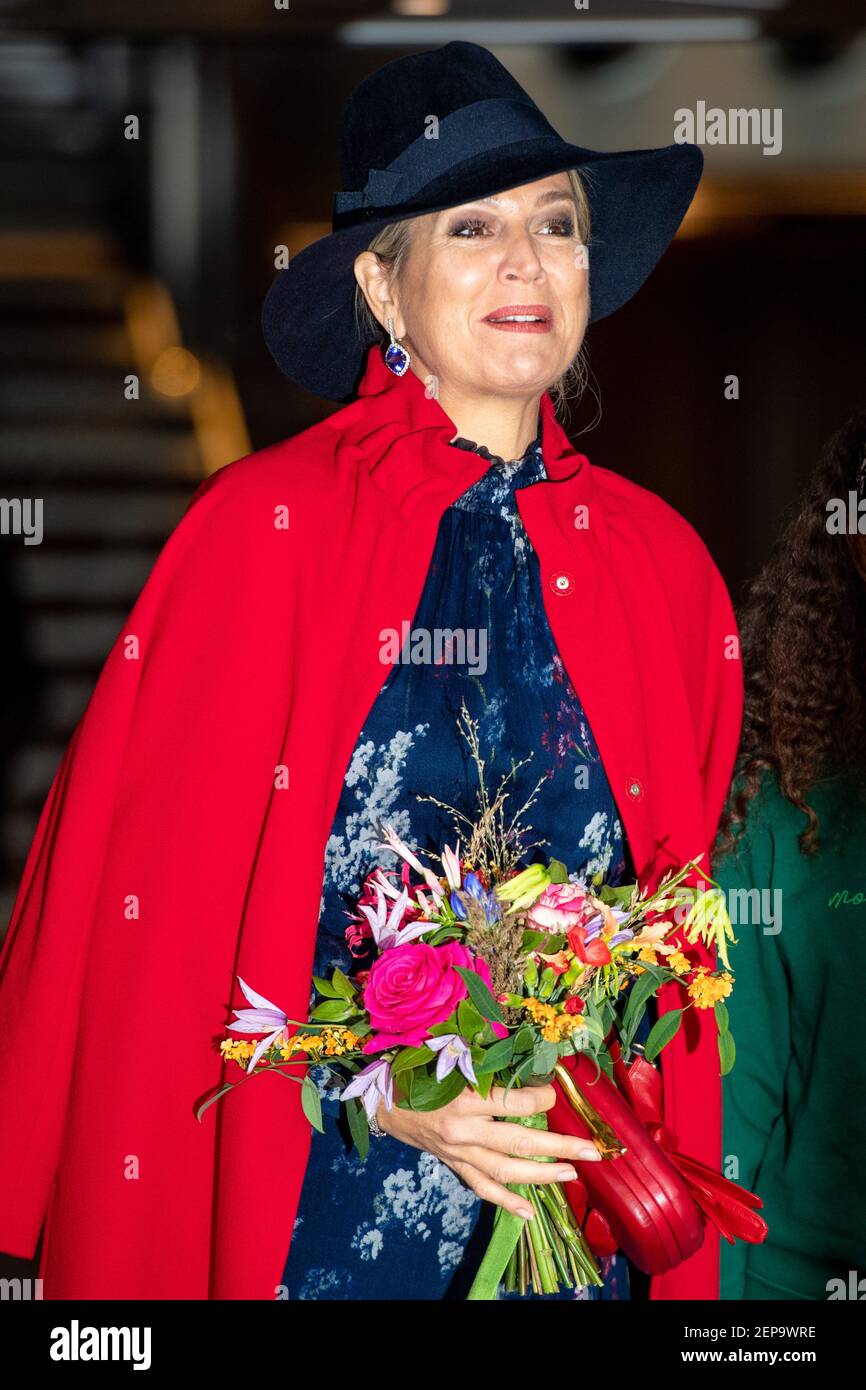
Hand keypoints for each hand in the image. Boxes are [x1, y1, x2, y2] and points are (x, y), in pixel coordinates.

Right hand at [375, 1081, 601, 1220]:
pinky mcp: (454, 1165)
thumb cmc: (419, 1070)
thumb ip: (485, 1061)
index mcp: (464, 1097)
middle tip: (591, 1150)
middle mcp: (464, 1130)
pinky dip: (506, 1201)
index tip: (555, 1093)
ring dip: (542, 1175)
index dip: (542, 1098)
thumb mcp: (450, 1058)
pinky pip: (482, 1187)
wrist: (383, 1100)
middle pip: (519, 1141)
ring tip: (571, 1175)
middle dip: (559, 1147)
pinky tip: (528, 1213)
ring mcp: (458, 1152)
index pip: (513, 1102)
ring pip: (506, 1170)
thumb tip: (529, 1060)